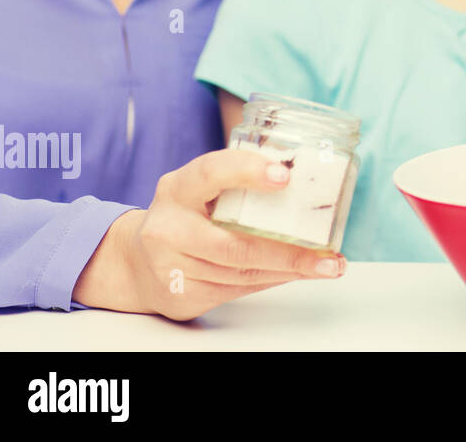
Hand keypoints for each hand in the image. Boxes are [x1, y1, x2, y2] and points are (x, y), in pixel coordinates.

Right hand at [72, 149, 346, 319]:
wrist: (137, 262)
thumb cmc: (188, 216)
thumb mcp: (203, 190)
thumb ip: (241, 184)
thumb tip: (308, 186)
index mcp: (178, 188)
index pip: (211, 172)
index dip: (247, 171)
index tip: (284, 175)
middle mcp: (168, 226)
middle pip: (234, 244)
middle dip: (287, 250)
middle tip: (328, 252)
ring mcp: (169, 265)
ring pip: (241, 271)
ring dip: (288, 269)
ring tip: (326, 265)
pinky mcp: (180, 295)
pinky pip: (236, 289)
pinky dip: (271, 280)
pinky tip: (295, 273)